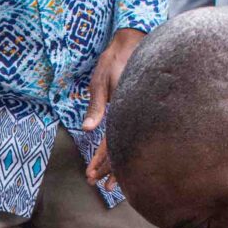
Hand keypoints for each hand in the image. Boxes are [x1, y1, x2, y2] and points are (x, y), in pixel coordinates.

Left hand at [83, 26, 144, 184]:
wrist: (136, 41)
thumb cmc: (115, 59)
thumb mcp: (101, 81)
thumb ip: (96, 106)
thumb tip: (88, 130)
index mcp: (125, 110)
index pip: (113, 143)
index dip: (102, 162)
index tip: (91, 176)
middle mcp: (134, 115)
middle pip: (123, 150)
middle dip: (110, 170)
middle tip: (97, 185)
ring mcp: (139, 114)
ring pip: (131, 145)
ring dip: (119, 164)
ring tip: (110, 183)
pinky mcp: (138, 111)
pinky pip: (133, 135)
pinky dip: (126, 150)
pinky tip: (122, 160)